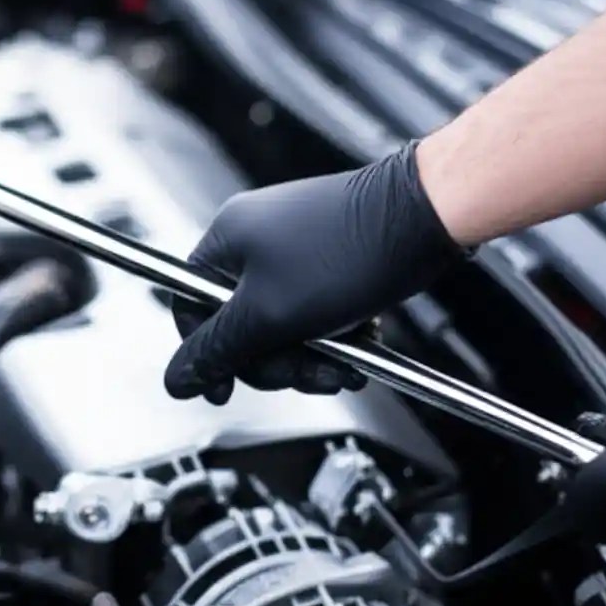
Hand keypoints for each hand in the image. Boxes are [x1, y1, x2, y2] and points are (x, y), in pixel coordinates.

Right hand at [164, 142, 463, 403]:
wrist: (428, 218)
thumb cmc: (355, 251)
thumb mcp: (271, 316)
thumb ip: (218, 350)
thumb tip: (177, 378)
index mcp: (228, 241)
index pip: (189, 307)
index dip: (205, 354)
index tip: (226, 387)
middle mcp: (256, 238)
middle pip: (240, 325)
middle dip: (277, 360)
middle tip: (307, 372)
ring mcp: (294, 247)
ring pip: (283, 325)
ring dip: (313, 355)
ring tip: (345, 363)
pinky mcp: (330, 257)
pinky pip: (316, 312)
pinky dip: (336, 336)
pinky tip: (361, 343)